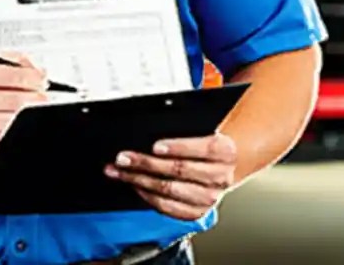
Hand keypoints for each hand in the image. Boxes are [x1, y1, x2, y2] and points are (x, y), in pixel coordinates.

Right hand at [0, 53, 47, 158]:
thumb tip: (35, 68)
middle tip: (43, 96)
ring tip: (31, 110)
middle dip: (38, 98)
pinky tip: (17, 125)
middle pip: (20, 100)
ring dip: (29, 115)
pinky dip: (16, 133)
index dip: (36, 78)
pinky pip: (6, 142)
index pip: (15, 76)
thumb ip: (7, 61)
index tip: (43, 80)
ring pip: (16, 121)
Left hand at [105, 133, 237, 220]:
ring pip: (169, 189)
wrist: (223, 168)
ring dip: (139, 180)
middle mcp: (220, 176)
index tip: (155, 146)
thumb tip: (146, 133)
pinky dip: (147, 195)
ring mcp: (210, 198)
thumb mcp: (203, 132)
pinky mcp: (197, 212)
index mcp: (225, 151)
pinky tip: (133, 185)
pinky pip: (167, 206)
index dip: (178, 147)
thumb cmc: (205, 146)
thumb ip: (183, 131)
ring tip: (118, 172)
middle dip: (146, 163)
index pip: (203, 148)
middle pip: (180, 170)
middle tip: (123, 158)